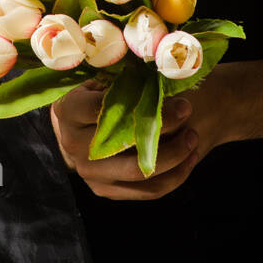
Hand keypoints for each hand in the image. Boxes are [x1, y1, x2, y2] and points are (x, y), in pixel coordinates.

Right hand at [50, 78, 200, 199]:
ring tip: (193, 137)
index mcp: (69, 111)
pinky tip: (190, 158)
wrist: (74, 125)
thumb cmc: (94, 92)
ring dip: (174, 157)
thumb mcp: (101, 77)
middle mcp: (74, 145)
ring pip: (140, 173)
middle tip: (188, 111)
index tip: (174, 97)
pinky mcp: (105, 190)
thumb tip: (163, 70)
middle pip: (125, 144)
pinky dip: (174, 176)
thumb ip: (124, 78)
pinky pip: (147, 192)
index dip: (144, 103)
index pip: (105, 108)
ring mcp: (89, 173)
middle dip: (164, 128)